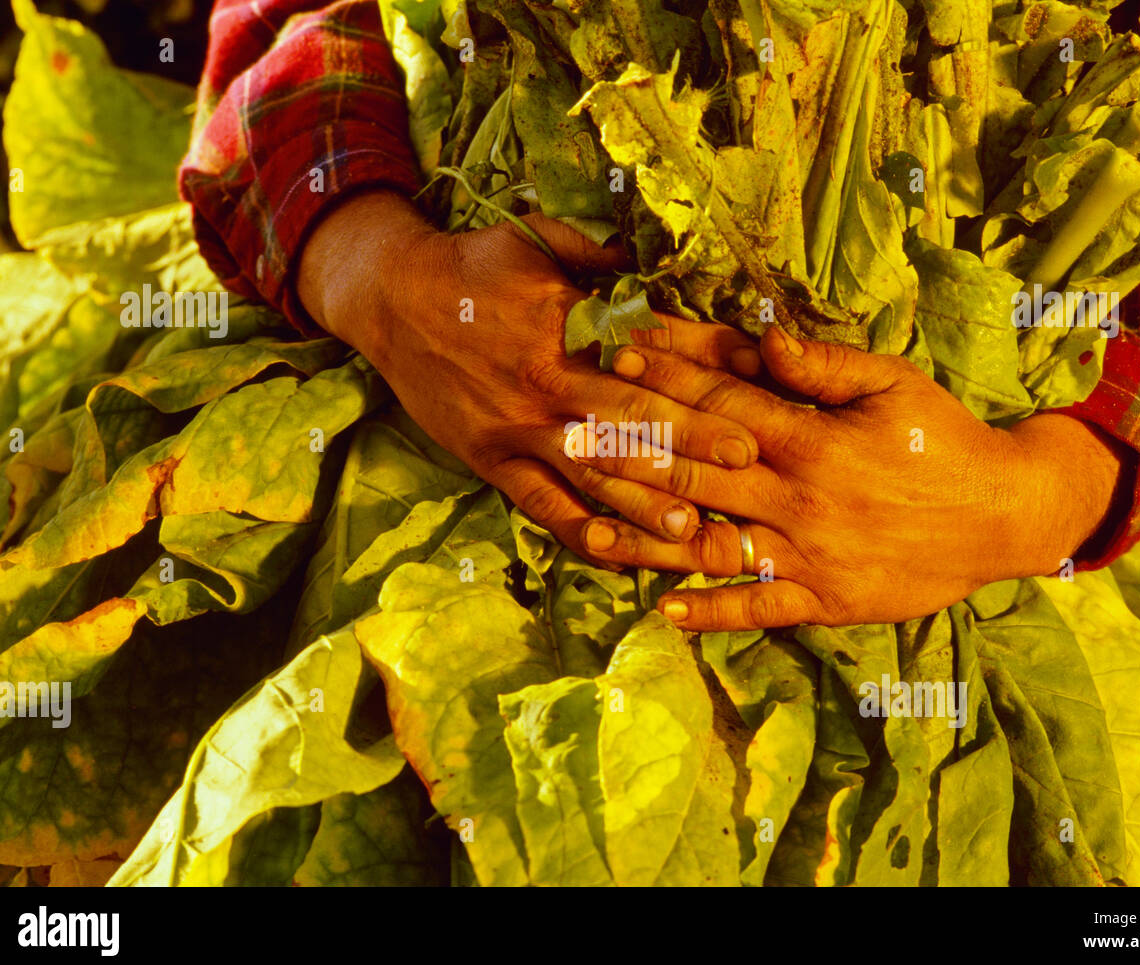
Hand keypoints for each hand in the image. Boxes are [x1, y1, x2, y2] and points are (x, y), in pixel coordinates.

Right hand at [295, 190, 763, 561]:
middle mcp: (549, 383)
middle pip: (632, 420)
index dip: (700, 378)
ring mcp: (518, 428)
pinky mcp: (490, 459)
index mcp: (569, 326)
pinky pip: (536, 503)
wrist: (389, 298)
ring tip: (692, 531)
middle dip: (691, 445)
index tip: (750, 394)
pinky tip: (612, 551)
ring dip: (643, 504)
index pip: (647, 359)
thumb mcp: (537, 239)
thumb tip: (659, 258)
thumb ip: (601, 254)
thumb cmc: (473, 265)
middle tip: (744, 467)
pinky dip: (573, 528)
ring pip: (591, 473)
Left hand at [563, 326, 1126, 628]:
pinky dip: (714, 611)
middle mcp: (797, 499)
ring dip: (648, 540)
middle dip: (631, 454)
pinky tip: (663, 611)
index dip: (667, 377)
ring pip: (713, 546)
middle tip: (568, 440)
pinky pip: (761, 608)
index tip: (616, 356)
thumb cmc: (945, 439)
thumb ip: (824, 366)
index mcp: (811, 440)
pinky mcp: (824, 599)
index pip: (723, 403)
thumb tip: (761, 334)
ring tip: (588, 533)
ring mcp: (807, 554)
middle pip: (699, 474)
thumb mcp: (894, 384)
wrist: (1004, 516)